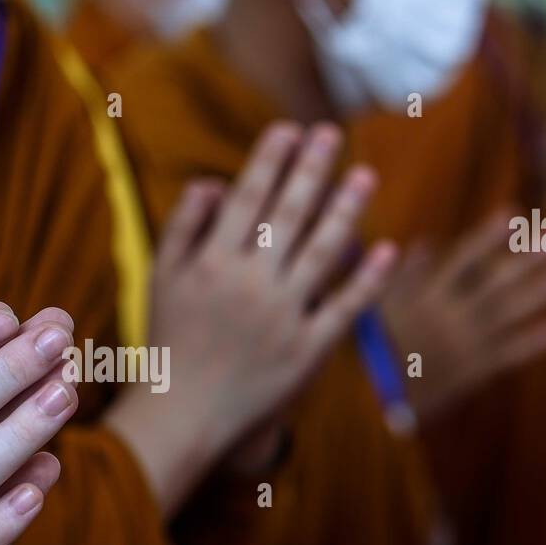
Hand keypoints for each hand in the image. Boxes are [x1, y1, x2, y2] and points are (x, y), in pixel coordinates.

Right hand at [106, 122, 396, 515]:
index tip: (290, 129)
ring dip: (346, 210)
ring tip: (365, 175)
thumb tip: (213, 181)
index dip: (270, 160)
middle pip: (288, 215)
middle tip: (332, 133)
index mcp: (211, 262)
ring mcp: (281, 318)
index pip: (247, 198)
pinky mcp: (306, 351)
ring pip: (322, 252)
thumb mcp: (159, 279)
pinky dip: (366, 280)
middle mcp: (248, 284)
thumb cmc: (168, 340)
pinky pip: (342, 309)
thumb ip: (183, 226)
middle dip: (312, 169)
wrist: (182, 415)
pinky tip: (385, 250)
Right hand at [380, 210, 545, 422]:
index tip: (514, 215)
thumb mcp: (376, 302)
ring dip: (539, 296)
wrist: (372, 397)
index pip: (463, 260)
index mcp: (426, 295)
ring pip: (507, 315)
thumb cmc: (373, 344)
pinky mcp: (472, 370)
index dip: (488, 238)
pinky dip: (533, 344)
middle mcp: (450, 315)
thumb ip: (403, 274)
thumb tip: (426, 243)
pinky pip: (507, 355)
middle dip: (526, 261)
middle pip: (494, 284)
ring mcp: (464, 343)